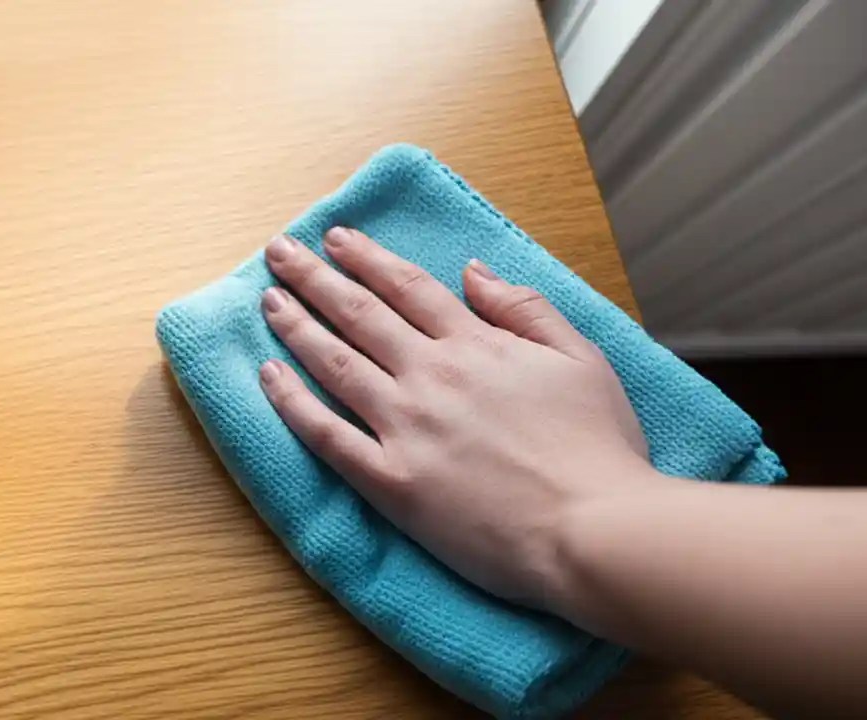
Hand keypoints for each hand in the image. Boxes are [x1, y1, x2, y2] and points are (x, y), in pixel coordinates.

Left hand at [258, 228, 662, 611]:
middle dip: (314, 277)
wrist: (592, 531)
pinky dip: (292, 403)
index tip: (335, 238)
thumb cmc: (598, 450)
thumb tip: (473, 271)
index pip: (407, 288)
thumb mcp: (581, 358)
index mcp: (476, 345)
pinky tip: (268, 377)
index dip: (367, 258)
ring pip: (334, 363)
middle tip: (279, 252)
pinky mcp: (391, 481)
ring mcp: (405, 428)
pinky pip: (327, 435)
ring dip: (296, 326)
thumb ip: (524, 309)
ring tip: (268, 300)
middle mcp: (431, 376)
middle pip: (359, 314)